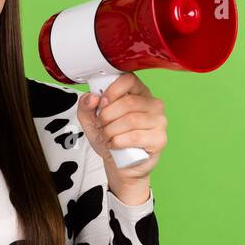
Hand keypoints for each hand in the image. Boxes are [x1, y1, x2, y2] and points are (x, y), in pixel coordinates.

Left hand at [77, 72, 165, 201]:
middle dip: (107, 116)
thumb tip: (92, 97)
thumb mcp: (91, 120)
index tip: (101, 103)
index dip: (111, 91)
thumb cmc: (111, 138)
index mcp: (137, 92)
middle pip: (127, 102)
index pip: (128, 79)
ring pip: (130, 120)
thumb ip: (85, 105)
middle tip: (102, 126)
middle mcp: (152, 103)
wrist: (120, 164)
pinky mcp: (159, 138)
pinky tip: (115, 144)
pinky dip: (118, 142)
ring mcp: (159, 120)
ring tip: (108, 137)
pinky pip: (135, 137)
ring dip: (111, 131)